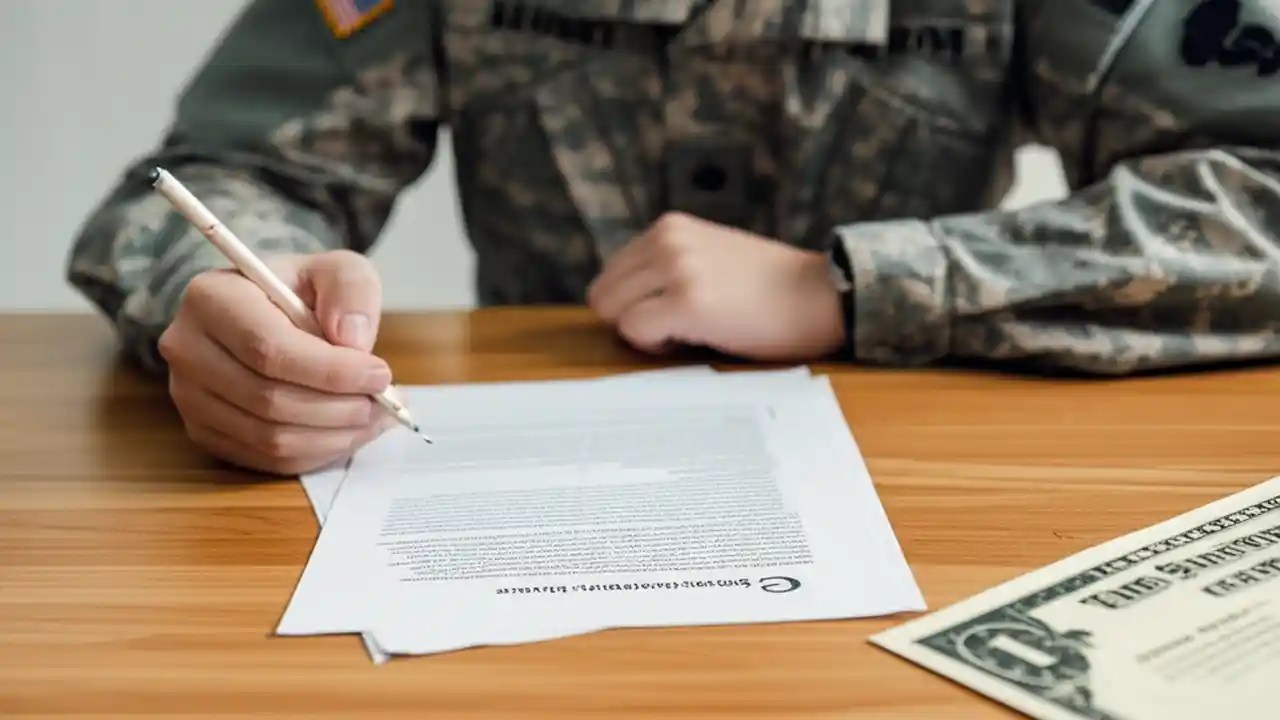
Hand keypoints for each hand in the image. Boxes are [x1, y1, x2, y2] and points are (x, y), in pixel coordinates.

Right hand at [158, 250, 395, 474]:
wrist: (264, 312)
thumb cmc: (299, 290)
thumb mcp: (335, 269)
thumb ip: (351, 289)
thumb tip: (354, 339)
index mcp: (211, 297)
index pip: (270, 349)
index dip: (331, 371)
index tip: (380, 374)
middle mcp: (187, 348)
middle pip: (269, 399)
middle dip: (338, 408)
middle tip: (383, 403)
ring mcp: (188, 396)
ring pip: (268, 437)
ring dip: (333, 436)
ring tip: (374, 418)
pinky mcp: (203, 431)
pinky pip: (265, 459)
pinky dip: (315, 453)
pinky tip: (346, 432)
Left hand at [587, 212, 846, 359]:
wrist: (821, 295)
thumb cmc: (768, 287)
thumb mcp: (707, 255)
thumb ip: (664, 265)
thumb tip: (615, 300)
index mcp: (669, 227)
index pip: (611, 275)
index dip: (634, 303)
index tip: (671, 311)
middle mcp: (667, 241)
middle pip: (604, 295)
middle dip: (632, 318)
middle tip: (677, 325)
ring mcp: (677, 270)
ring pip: (614, 313)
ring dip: (643, 330)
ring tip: (689, 329)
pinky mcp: (687, 303)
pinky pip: (635, 332)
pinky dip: (655, 345)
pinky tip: (693, 338)